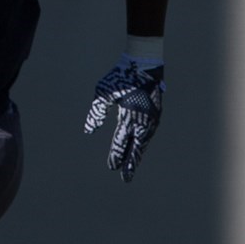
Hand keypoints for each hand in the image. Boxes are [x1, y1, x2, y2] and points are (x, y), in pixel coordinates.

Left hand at [83, 55, 164, 181]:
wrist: (144, 64)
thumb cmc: (121, 77)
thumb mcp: (103, 92)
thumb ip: (96, 112)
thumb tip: (88, 130)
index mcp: (129, 117)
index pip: (121, 143)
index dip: (116, 156)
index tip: (111, 167)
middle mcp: (143, 121)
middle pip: (136, 148)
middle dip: (130, 163)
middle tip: (126, 179)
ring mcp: (152, 119)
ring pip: (144, 142)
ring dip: (137, 154)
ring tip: (132, 164)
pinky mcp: (156, 114)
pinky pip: (148, 134)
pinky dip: (143, 143)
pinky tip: (139, 146)